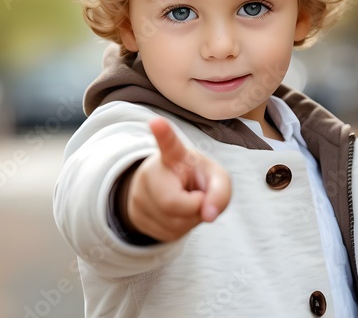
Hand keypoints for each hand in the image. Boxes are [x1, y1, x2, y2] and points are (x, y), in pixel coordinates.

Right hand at [124, 118, 231, 241]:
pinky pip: (166, 235)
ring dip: (189, 221)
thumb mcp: (216, 179)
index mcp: (173, 156)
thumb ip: (221, 193)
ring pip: (171, 224)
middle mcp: (150, 172)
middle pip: (172, 203)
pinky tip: (177, 214)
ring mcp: (138, 195)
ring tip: (186, 203)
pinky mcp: (137, 217)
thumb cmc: (198, 179)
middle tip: (196, 196)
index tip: (156, 122)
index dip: (163, 133)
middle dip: (193, 208)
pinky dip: (180, 229)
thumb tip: (208, 215)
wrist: (173, 189)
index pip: (168, 144)